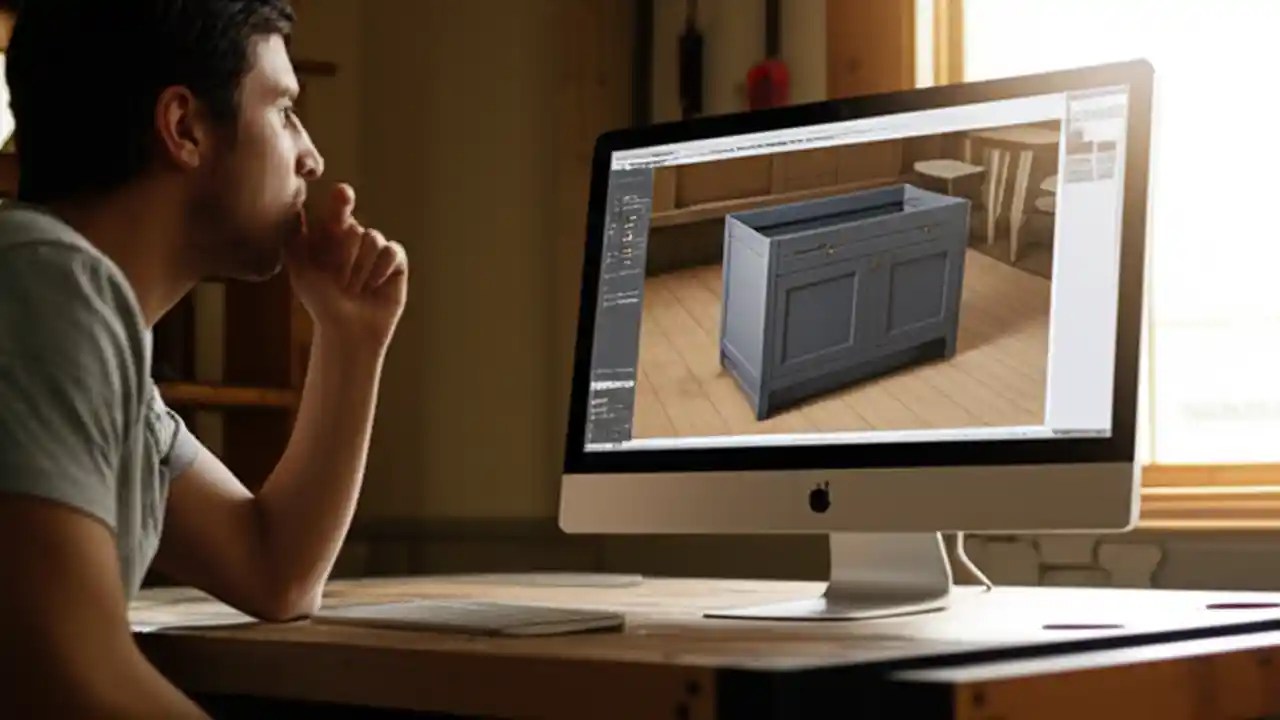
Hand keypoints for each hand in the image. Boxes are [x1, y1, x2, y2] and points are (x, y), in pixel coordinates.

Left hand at [285, 183, 407, 350]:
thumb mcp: (300, 271)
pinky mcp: (397, 263)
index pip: (337, 211)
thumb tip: (295, 210)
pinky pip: (393, 252)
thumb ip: (295, 241)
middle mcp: (355, 239)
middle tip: (338, 280)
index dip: (340, 201)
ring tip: (355, 289)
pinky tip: (373, 286)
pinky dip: (381, 269)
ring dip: (361, 268)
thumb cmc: (321, 303)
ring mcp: (377, 250)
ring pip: (373, 238)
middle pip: (354, 227)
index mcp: (331, 236)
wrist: (348, 330)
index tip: (342, 193)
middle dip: (344, 255)